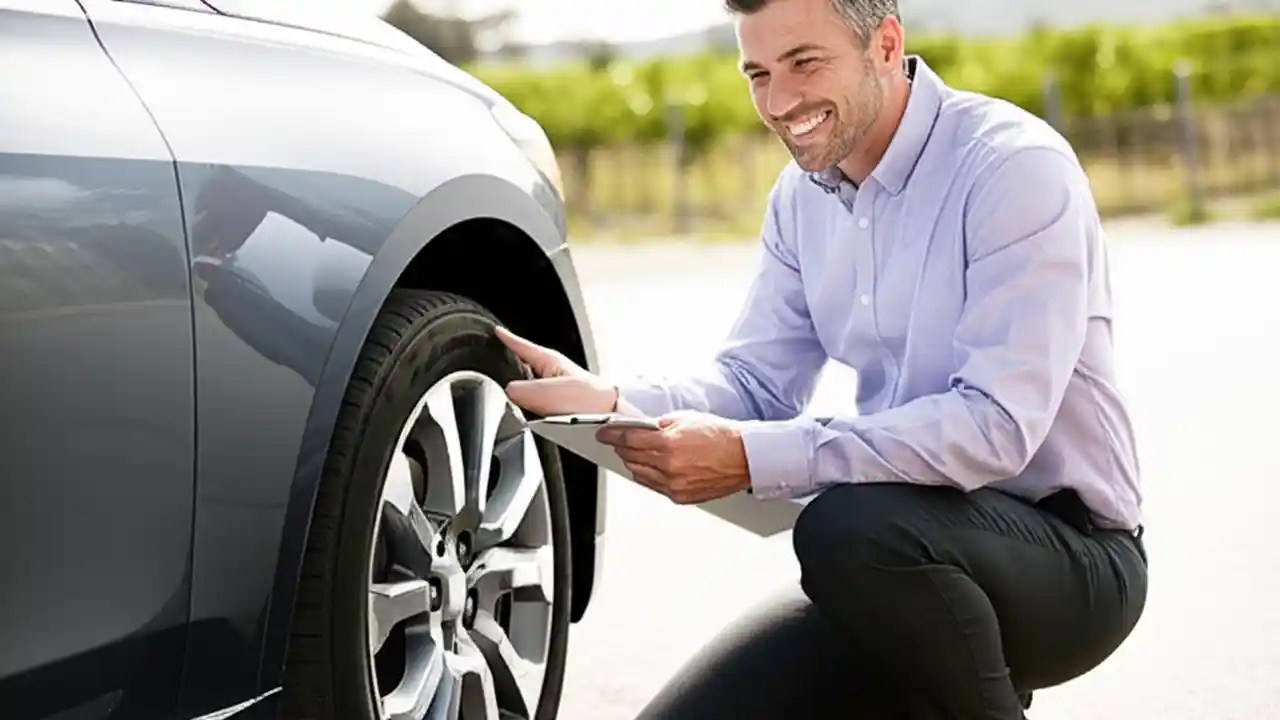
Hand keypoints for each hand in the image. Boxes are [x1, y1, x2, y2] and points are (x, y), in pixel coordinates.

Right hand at [495, 326, 617, 415]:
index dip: (507, 339)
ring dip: (522, 396)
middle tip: (496, 365)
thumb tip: (507, 392)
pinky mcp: (562, 409)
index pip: (523, 346)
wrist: (614, 418)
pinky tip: (533, 417)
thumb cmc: (592, 401)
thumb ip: (523, 390)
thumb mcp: (550, 391)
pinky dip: (533, 410)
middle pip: (524, 367)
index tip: (495, 332)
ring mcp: (558, 391)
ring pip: (530, 390)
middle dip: (509, 368)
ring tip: (513, 401)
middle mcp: (553, 374)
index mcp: (550, 361)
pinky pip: (539, 406)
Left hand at [596, 412, 751, 504]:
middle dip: (621, 447)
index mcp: (669, 444)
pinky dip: (647, 475)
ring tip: (634, 453)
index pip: (629, 439)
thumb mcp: (687, 419)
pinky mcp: (680, 496)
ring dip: (632, 462)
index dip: (612, 435)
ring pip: (639, 473)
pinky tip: (649, 467)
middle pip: (630, 457)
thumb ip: (660, 424)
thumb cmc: (722, 437)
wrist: (744, 458)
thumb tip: (641, 427)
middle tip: (618, 440)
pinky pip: (653, 486)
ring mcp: (673, 484)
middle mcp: (668, 466)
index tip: (604, 433)